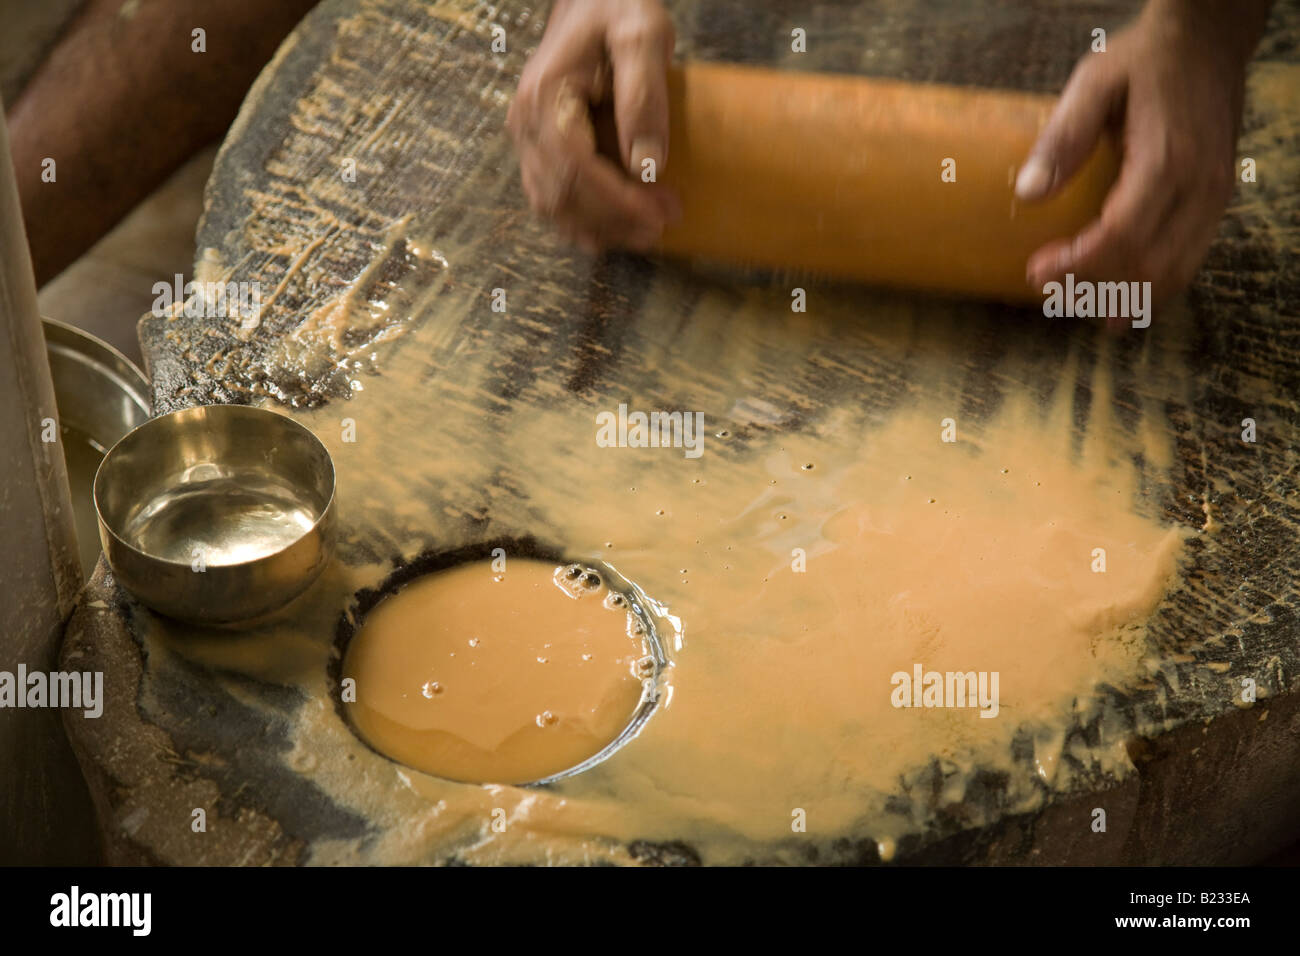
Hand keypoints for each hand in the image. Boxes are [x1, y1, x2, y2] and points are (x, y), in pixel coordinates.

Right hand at [507, 0, 680, 253]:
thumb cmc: (617, 7)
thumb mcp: (643, 37)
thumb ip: (644, 96)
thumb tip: (647, 166)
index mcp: (546, 96)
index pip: (576, 168)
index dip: (618, 202)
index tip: (660, 215)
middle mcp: (526, 122)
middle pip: (562, 195)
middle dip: (614, 220)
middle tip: (663, 226)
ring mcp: (526, 137)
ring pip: (552, 205)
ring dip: (598, 228)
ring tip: (645, 232)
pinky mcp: (537, 146)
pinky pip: (551, 197)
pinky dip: (582, 221)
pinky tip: (615, 227)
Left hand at [1015, 0, 1268, 302]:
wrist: (1208, 39)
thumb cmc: (1146, 59)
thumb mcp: (1094, 83)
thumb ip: (1062, 138)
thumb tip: (1027, 194)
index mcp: (1165, 161)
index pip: (1120, 237)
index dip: (1077, 264)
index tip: (1036, 273)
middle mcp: (1198, 186)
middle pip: (1149, 265)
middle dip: (1097, 288)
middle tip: (1052, 295)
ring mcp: (1214, 196)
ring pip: (1177, 271)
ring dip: (1130, 297)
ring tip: (1090, 312)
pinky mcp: (1217, 198)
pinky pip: (1191, 256)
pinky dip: (1157, 283)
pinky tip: (1128, 294)